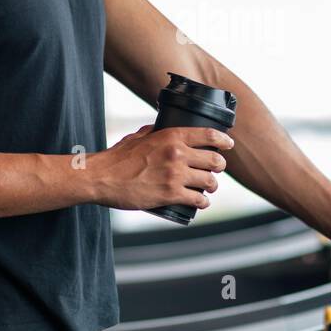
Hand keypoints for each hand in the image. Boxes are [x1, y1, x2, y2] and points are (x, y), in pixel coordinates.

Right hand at [88, 124, 233, 211]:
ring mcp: (175, 175)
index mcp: (172, 136)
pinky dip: (203, 202)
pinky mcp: (171, 194)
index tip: (228, 145)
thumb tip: (162, 128)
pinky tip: (202, 202)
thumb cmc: (117, 158)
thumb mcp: (139, 137)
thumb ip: (154, 132)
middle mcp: (177, 154)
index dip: (224, 141)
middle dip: (219, 166)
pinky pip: (198, 199)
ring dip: (212, 186)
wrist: (102, 178)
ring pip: (210, 181)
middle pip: (214, 160)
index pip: (209, 135)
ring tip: (209, 188)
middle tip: (216, 170)